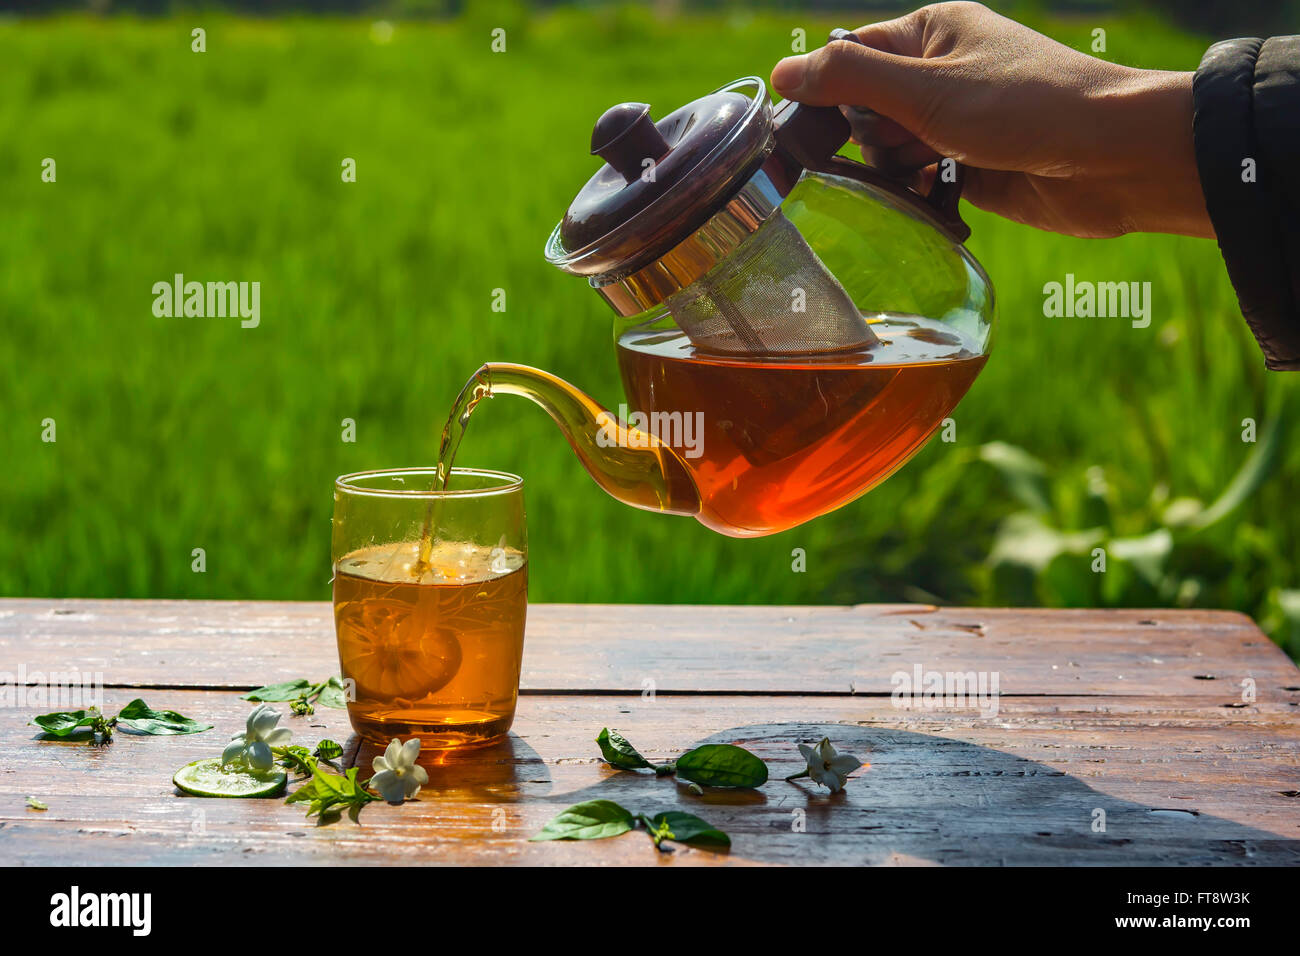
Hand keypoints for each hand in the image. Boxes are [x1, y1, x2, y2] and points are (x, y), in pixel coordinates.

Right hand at [771, 2, 1211, 238]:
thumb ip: (848, 79)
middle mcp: (944, 74)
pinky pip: (920, 186)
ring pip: (891, 154)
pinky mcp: (972, 170)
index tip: (809, 130)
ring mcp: (958, 124)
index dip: (827, 92)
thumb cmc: (1026, 106)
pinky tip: (934, 200)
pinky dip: (919, 197)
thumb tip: (783, 72)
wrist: (1112, 159)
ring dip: (897, 172)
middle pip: (866, 111)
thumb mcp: (925, 86)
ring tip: (932, 171)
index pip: (852, 56)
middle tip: (907, 144)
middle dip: (872, 138)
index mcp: (932, 33)